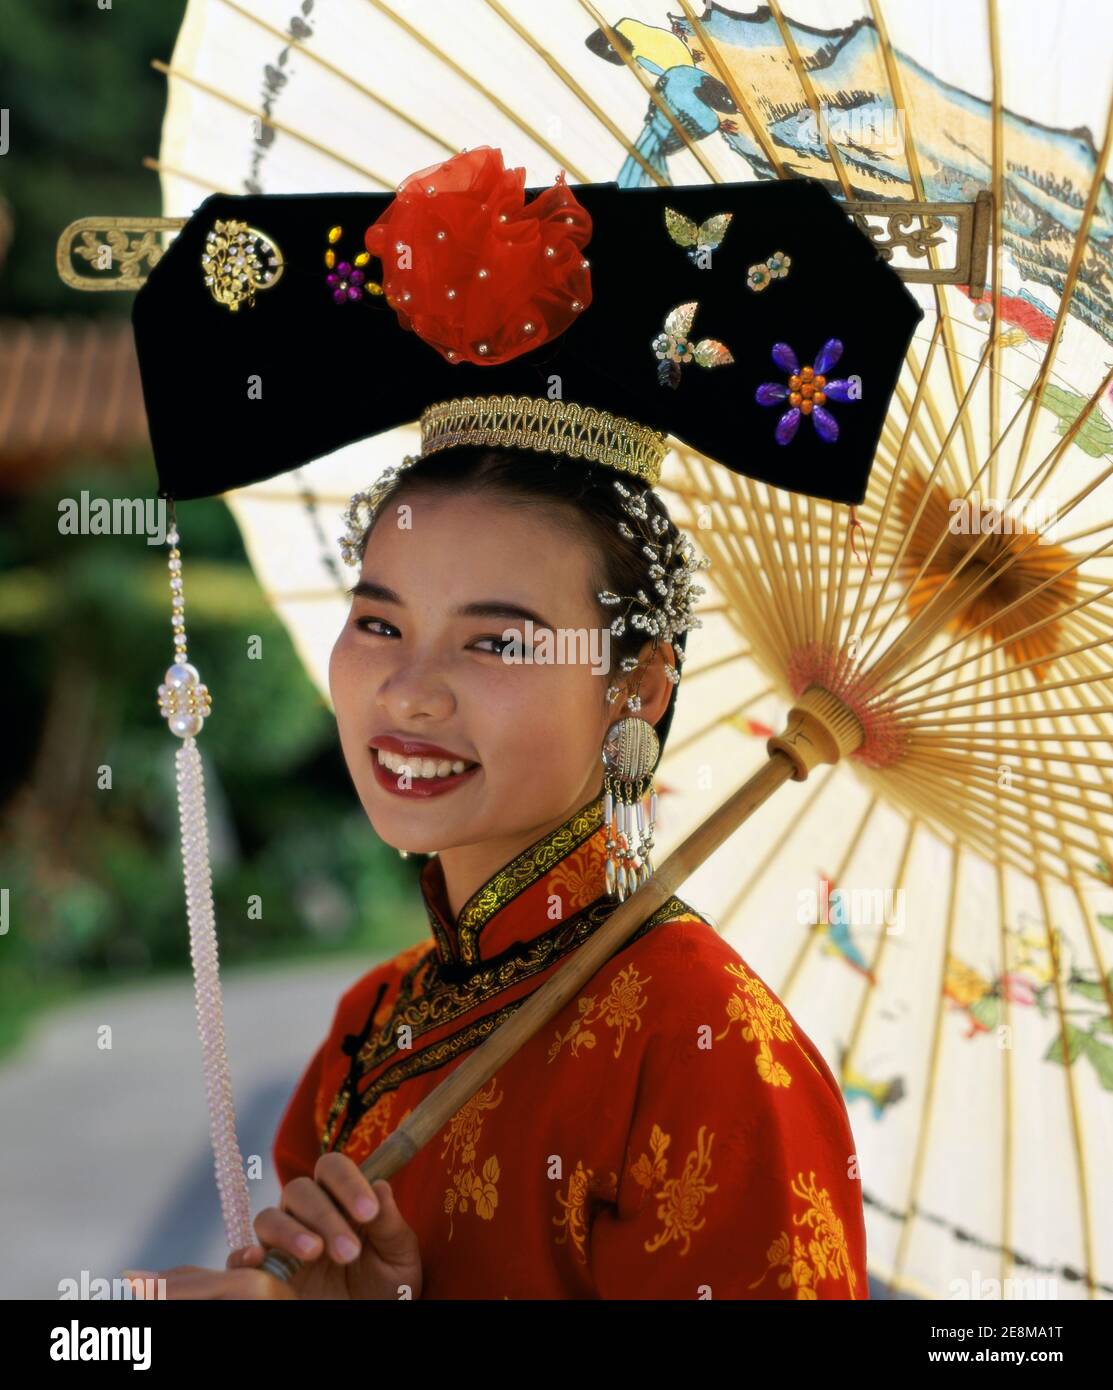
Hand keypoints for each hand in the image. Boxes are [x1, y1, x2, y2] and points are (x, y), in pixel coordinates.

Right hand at [237, 1155, 421, 1300]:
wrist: (367, 1318)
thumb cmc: (384, 1286)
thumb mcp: (398, 1258)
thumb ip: (390, 1225)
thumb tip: (380, 1187)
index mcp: (341, 1200)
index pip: (333, 1169)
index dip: (348, 1183)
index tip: (368, 1212)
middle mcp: (307, 1213)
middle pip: (299, 1190)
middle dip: (325, 1217)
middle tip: (349, 1252)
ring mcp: (282, 1242)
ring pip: (269, 1217)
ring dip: (291, 1231)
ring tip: (315, 1253)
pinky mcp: (264, 1273)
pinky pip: (239, 1256)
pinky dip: (243, 1254)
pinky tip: (258, 1260)